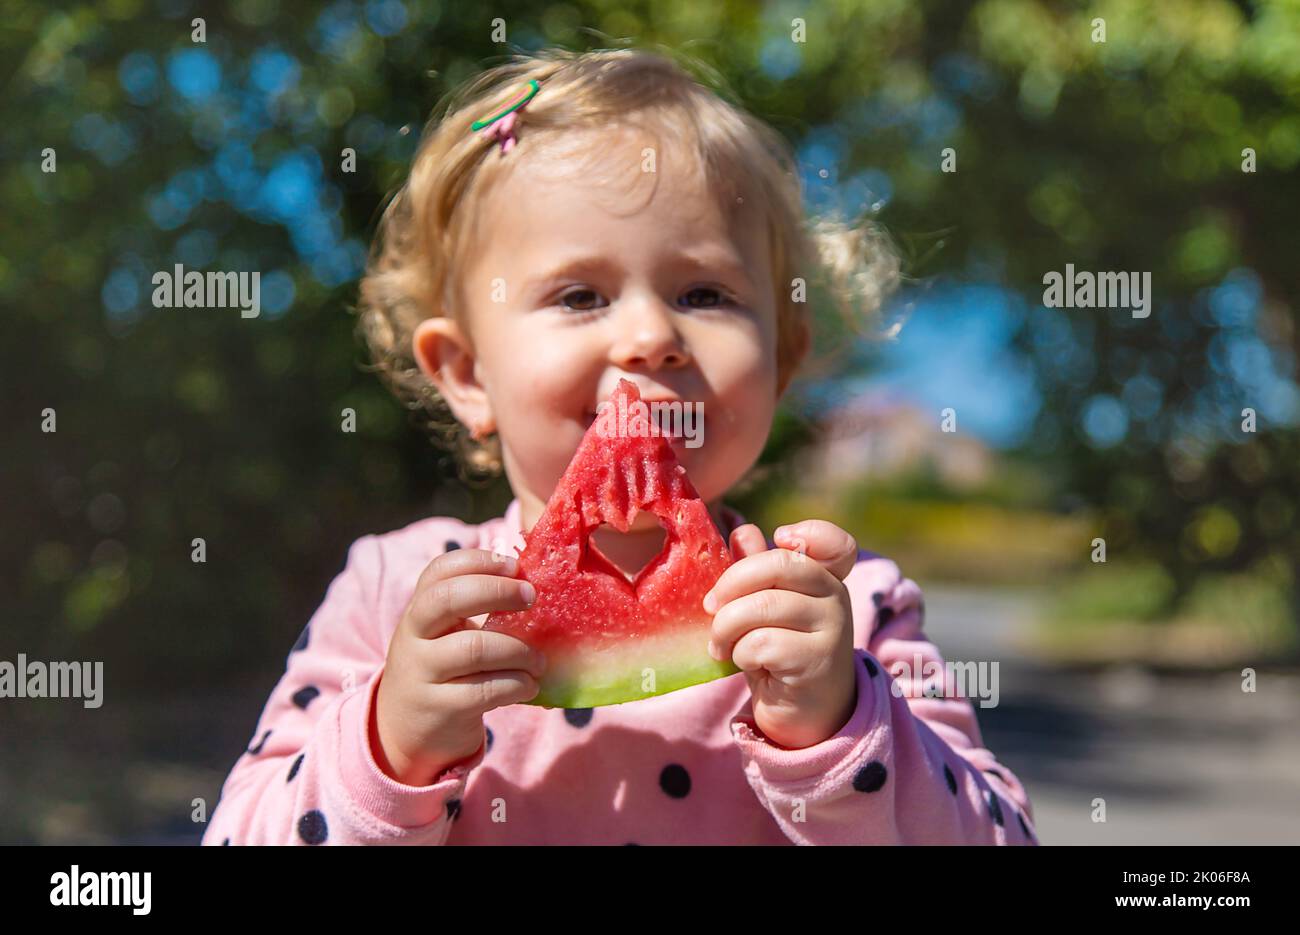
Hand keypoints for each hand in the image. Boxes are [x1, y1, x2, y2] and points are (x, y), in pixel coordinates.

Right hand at [373, 549, 546, 785]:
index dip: (478, 561)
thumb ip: (475, 610)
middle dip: (497, 591)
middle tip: (531, 596)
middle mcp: (413, 637)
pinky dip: (516, 685)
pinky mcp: (438, 709)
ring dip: (519, 651)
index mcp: (419, 611)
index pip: (439, 571)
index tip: (515, 565)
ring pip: (474, 648)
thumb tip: (531, 583)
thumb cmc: (441, 671)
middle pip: (449, 598)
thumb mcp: (444, 635)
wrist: (405, 731)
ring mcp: (422, 674)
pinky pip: (484, 691)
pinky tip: (529, 685)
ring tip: (539, 660)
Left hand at [703, 520, 858, 749]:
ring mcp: (832, 629)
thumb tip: (742, 531)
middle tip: (710, 606)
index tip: (780, 538)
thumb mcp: (766, 610)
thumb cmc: (780, 655)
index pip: (836, 544)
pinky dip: (740, 653)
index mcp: (824, 579)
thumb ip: (757, 571)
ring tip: (721, 645)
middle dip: (731, 583)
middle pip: (779, 564)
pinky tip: (744, 664)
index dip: (811, 533)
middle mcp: (835, 598)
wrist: (804, 716)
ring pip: (762, 606)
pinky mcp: (818, 661)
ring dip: (726, 627)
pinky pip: (761, 643)